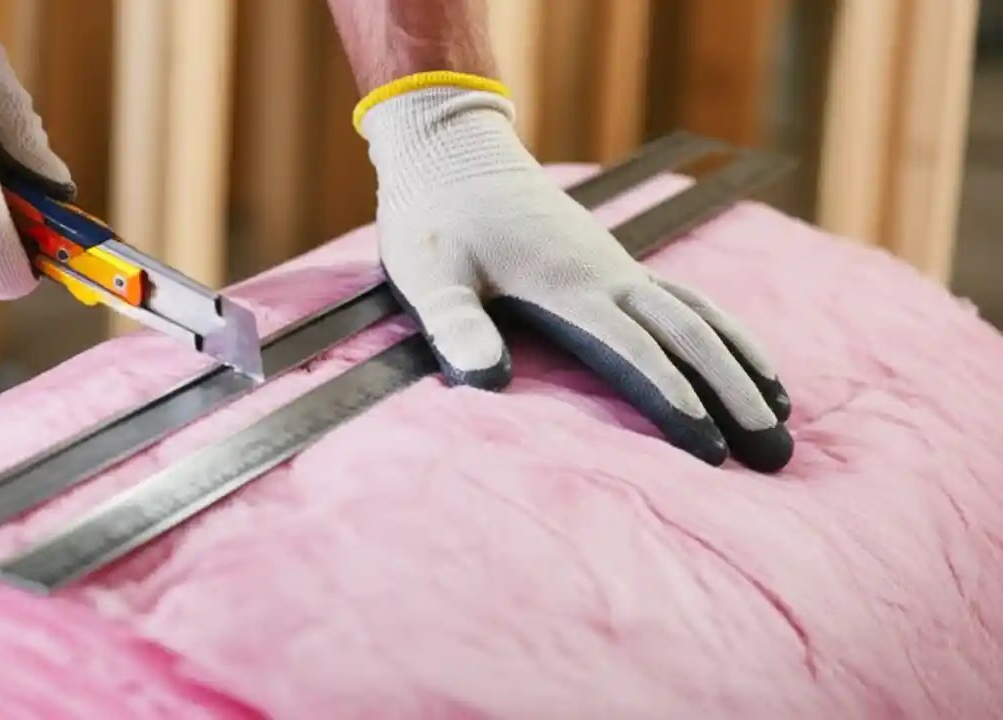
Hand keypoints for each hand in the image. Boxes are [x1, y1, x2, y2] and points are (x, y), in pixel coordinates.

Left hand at [358, 85, 792, 471]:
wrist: (451, 149)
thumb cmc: (433, 219)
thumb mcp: (428, 273)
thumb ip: (454, 323)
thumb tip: (486, 381)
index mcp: (567, 286)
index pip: (635, 353)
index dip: (675, 403)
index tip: (713, 453)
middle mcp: (608, 275)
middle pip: (689, 337)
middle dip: (734, 396)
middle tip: (775, 455)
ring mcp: (616, 265)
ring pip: (700, 313)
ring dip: (742, 363)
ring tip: (783, 411)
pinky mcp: (613, 261)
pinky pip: (685, 297)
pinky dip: (723, 328)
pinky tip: (739, 353)